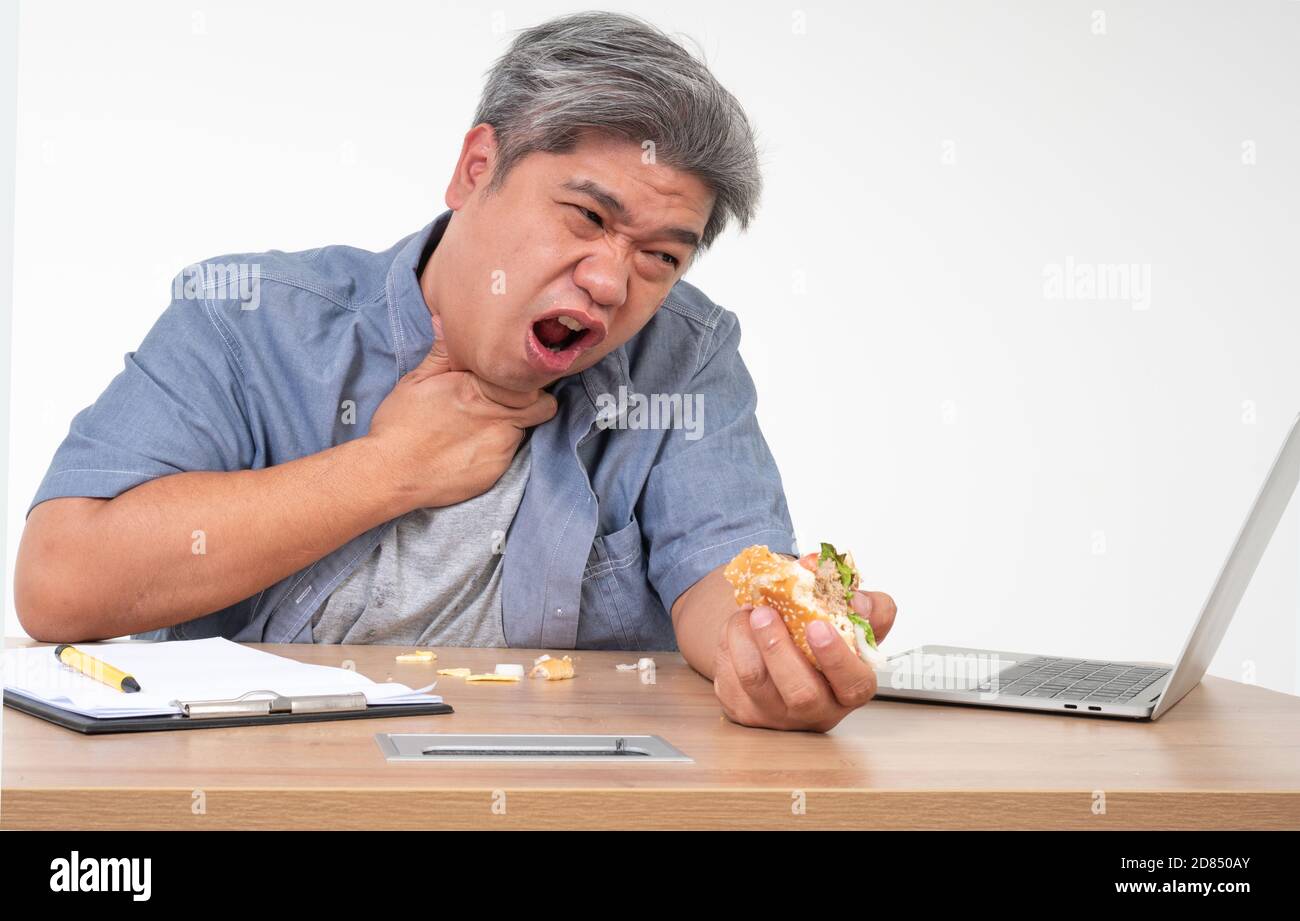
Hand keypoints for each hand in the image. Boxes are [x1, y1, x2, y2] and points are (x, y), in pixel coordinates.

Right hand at [365, 335, 556, 509]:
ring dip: (513, 425)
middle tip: (513, 402)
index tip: (517, 378)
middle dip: (534, 401)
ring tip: (484, 427)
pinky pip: (510, 455)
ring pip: (526, 430)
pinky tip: (472, 448)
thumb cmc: (400, 426)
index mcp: (477, 388)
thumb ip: (442, 353)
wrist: (390, 474)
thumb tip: (445, 320)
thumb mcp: (415, 382)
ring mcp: (500, 446)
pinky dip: (498, 449)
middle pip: (543, 405)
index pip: (528, 379)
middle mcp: (496, 416)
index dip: (526, 378)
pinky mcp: (496, 471)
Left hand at [712, 590, 897, 731]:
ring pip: (755, 680)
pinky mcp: (743, 710)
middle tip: (764, 613)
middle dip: (778, 648)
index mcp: (850, 688)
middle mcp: (817, 710)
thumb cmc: (820, 637)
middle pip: (800, 692)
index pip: (854, 683)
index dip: (837, 657)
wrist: (781, 650)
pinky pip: (729, 677)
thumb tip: (836, 583)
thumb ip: (858, 601)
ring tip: (748, 611)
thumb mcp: (847, 618)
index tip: (817, 626)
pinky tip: (738, 628)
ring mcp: (777, 715)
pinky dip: (729, 642)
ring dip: (745, 637)